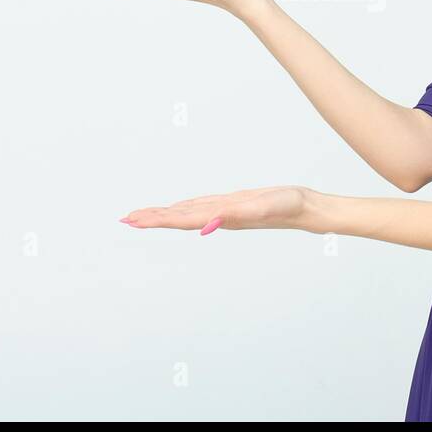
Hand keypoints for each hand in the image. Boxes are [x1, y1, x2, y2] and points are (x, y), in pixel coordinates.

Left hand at [120, 185, 315, 234]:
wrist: (306, 209)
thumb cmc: (287, 207)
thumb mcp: (260, 207)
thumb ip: (234, 215)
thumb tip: (206, 227)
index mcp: (220, 217)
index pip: (180, 219)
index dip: (156, 219)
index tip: (133, 220)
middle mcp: (218, 217)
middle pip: (178, 218)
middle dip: (152, 218)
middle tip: (126, 219)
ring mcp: (225, 212)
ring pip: (188, 213)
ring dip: (165, 215)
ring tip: (144, 215)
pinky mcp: (234, 204)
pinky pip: (202, 206)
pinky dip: (185, 208)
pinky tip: (180, 209)